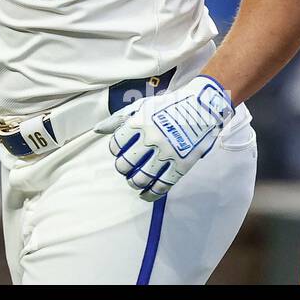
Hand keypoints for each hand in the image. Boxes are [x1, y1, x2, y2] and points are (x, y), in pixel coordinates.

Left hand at [94, 75, 234, 201]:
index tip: (121, 151)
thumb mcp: (142, 106)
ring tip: (135, 181)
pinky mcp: (182, 164)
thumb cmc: (169, 105)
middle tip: (127, 168)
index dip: (116, 150)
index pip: (116, 145)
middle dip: (123, 168)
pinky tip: (146, 194)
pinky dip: (152, 193)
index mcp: (139, 123)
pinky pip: (163, 184)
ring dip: (135, 183)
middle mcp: (150, 139)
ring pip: (143, 178)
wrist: (202, 106)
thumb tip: (97, 130)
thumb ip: (119, 119)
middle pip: (126, 164)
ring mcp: (167, 153)